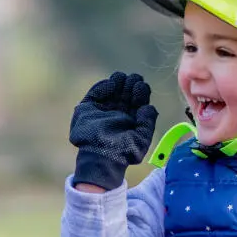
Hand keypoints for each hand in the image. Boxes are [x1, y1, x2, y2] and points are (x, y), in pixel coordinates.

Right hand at [69, 72, 157, 190]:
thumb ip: (148, 122)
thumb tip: (148, 107)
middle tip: (133, 79)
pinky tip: (111, 84)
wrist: (101, 157)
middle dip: (130, 83)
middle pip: (126, 92)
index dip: (141, 90)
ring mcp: (103, 109)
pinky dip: (103, 87)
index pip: (138, 99)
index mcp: (131, 119)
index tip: (141, 86)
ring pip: (112, 89)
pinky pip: (95, 93)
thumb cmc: (123, 152)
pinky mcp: (88, 108)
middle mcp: (117, 112)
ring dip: (118, 81)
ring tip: (122, 78)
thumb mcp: (141, 139)